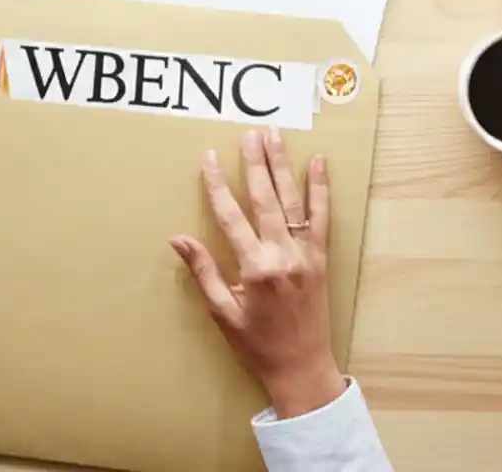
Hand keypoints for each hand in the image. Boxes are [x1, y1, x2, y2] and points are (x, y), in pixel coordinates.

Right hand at [170, 128, 345, 418]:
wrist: (302, 368)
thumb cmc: (257, 345)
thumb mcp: (222, 313)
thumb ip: (203, 271)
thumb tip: (178, 238)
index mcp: (255, 269)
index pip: (231, 217)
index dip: (218, 185)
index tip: (209, 158)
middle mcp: (283, 255)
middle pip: (265, 199)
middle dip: (255, 163)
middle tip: (248, 133)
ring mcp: (306, 255)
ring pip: (293, 201)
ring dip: (284, 165)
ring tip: (276, 136)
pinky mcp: (322, 259)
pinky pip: (323, 217)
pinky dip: (321, 189)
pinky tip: (319, 164)